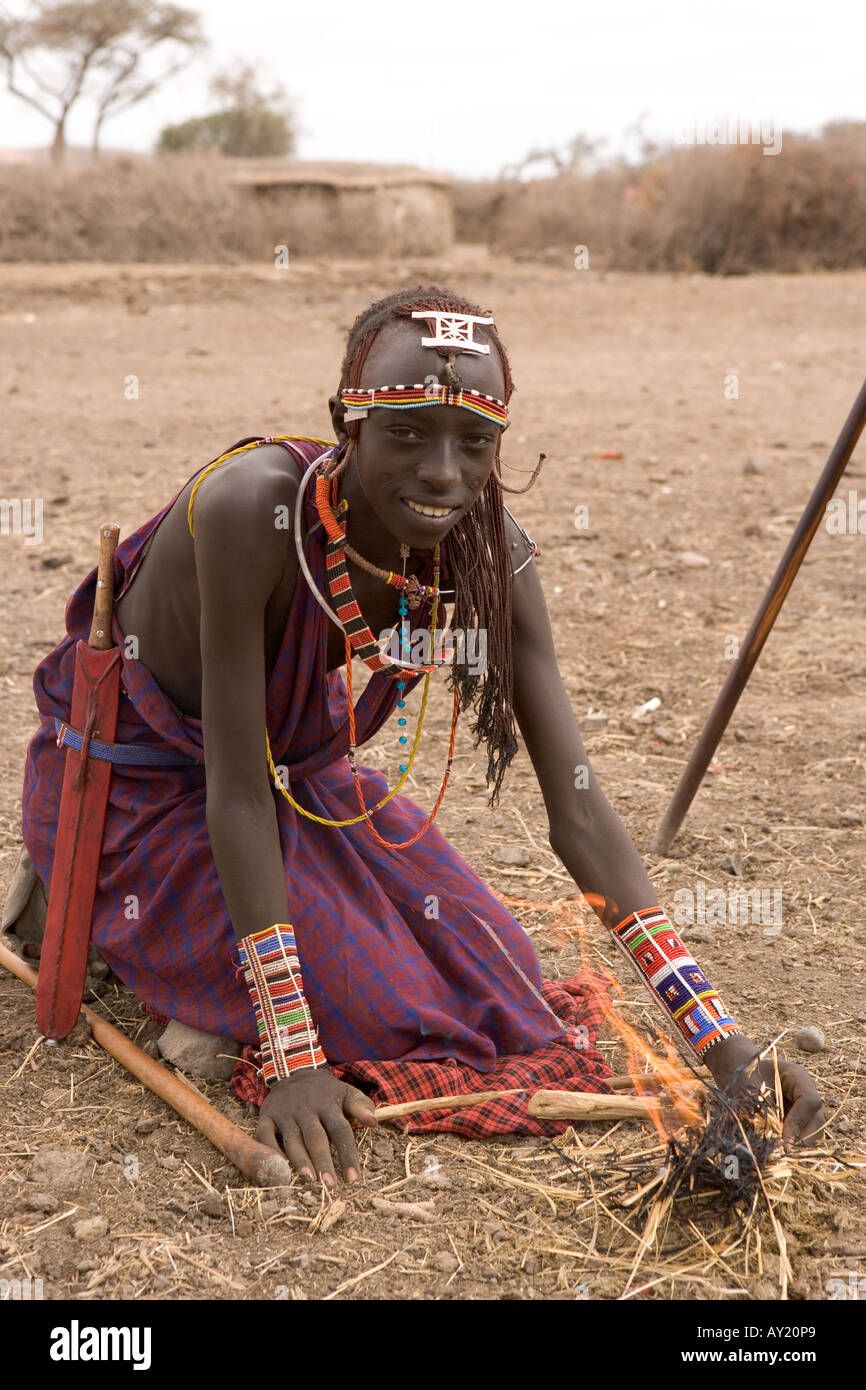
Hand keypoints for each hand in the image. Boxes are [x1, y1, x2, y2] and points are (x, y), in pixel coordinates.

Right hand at [254, 1066, 377, 1186]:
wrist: (293, 1071)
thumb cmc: (325, 1092)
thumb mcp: (345, 1093)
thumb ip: (361, 1106)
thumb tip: (374, 1122)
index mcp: (328, 1105)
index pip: (341, 1131)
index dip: (347, 1155)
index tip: (353, 1179)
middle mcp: (306, 1109)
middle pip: (316, 1137)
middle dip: (323, 1161)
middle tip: (330, 1186)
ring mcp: (285, 1113)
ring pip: (292, 1139)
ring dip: (300, 1160)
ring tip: (309, 1180)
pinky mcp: (267, 1117)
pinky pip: (265, 1136)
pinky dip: (270, 1152)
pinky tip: (279, 1169)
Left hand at [704, 1034, 825, 1145]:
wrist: (737, 1069)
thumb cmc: (742, 1075)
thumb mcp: (749, 1089)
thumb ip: (762, 1110)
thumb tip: (771, 1140)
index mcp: (797, 1076)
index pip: (809, 1101)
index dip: (798, 1123)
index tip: (784, 1142)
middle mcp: (807, 1092)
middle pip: (817, 1121)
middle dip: (800, 1139)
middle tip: (780, 1152)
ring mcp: (805, 1106)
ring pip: (813, 1132)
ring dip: (797, 1144)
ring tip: (776, 1150)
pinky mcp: (799, 1119)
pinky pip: (803, 1136)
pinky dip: (792, 1144)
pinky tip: (776, 1147)